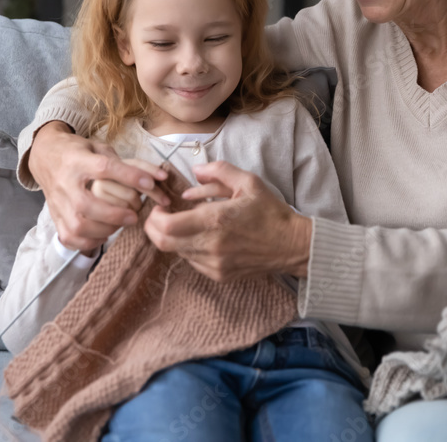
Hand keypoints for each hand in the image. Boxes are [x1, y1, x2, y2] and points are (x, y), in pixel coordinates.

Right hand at [28, 121, 170, 253]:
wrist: (45, 157)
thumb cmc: (78, 152)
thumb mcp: (97, 147)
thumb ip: (122, 161)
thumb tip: (156, 177)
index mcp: (77, 160)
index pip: (104, 168)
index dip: (128, 176)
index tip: (149, 184)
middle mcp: (65, 182)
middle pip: (86, 204)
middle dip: (113, 214)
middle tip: (134, 216)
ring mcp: (58, 202)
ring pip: (77, 225)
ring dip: (103, 230)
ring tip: (119, 224)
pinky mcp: (55, 217)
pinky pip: (69, 237)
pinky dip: (89, 241)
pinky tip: (103, 234)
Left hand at [143, 161, 312, 281]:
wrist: (291, 246)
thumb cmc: (270, 212)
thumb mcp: (248, 182)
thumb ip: (219, 171)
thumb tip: (195, 171)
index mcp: (216, 220)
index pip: (166, 226)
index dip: (154, 217)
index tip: (161, 206)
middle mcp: (211, 245)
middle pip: (163, 243)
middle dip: (155, 228)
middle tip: (162, 216)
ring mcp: (214, 264)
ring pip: (176, 252)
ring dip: (174, 237)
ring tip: (187, 223)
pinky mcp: (218, 275)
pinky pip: (192, 261)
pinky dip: (189, 248)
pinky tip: (203, 237)